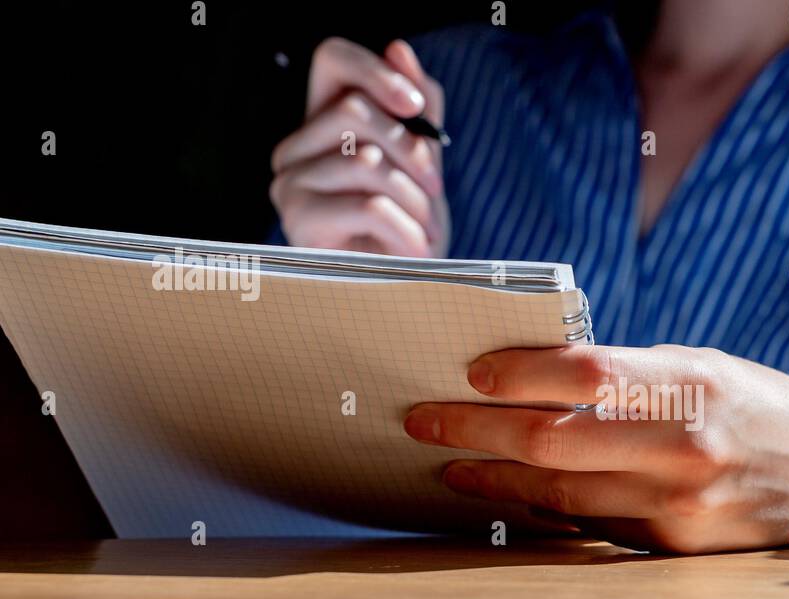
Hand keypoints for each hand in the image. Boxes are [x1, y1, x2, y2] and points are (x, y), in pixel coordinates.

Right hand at [270, 37, 450, 256]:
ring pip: (367, 159)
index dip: (376, 71)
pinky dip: (407, 229)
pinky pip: (369, 205)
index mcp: (322, 125)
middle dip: (412, 153)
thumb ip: (416, 108)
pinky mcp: (298, 219)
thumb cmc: (408, 230)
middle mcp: (295, 148)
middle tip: (434, 192)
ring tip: (423, 231)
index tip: (415, 109)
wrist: (399, 297)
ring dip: (414, 199)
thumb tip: (398, 46)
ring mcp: (289, 183)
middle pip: (355, 111)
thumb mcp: (423, 164)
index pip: (332, 58)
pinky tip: (413, 250)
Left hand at [402, 345, 788, 552]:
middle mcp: (685, 448)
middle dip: (477, 429)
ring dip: (495, 478)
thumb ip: (626, 375)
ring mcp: (681, 506)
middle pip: (554, 440)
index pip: (586, 371)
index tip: (468, 372)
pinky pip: (591, 526)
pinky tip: (509, 495)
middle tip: (423, 420)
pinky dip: (544, 508)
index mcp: (691, 385)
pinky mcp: (677, 548)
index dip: (517, 371)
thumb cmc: (755, 405)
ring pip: (560, 494)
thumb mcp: (700, 367)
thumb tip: (531, 378)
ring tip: (452, 462)